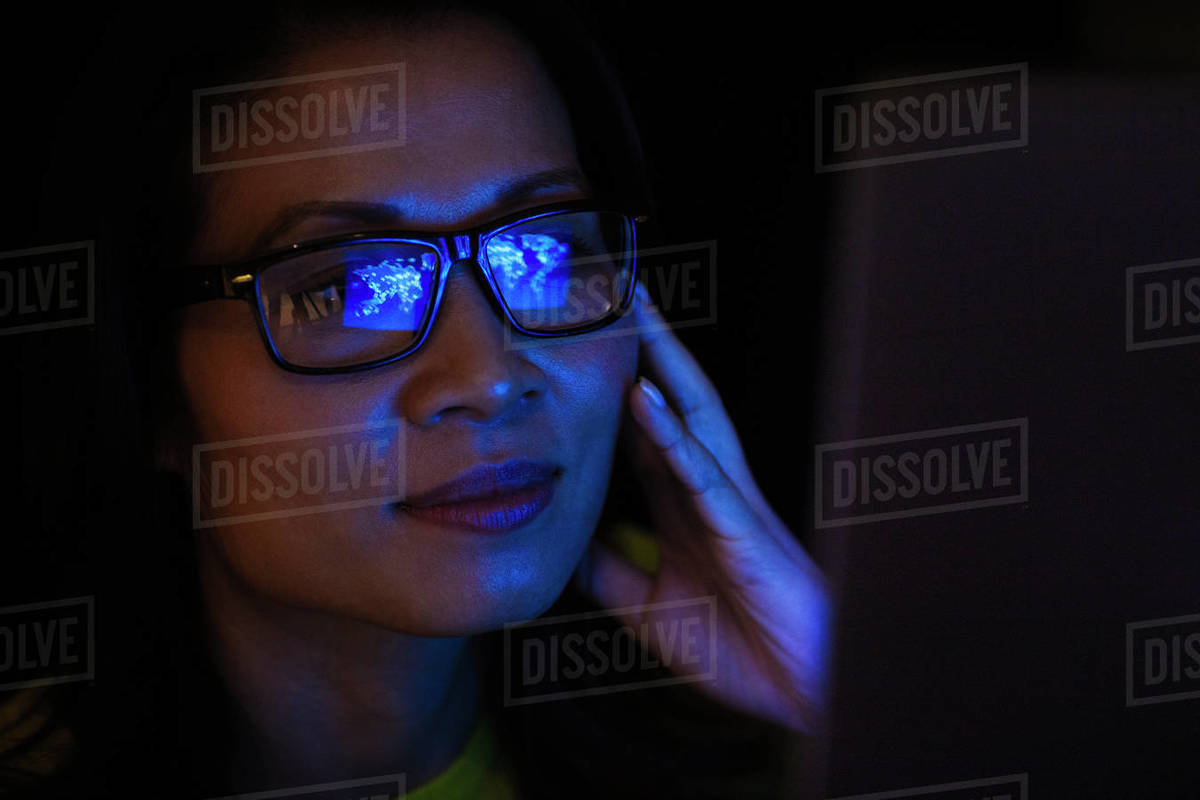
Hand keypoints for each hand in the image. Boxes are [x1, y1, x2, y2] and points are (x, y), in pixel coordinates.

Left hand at [576, 284, 831, 732]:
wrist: (797, 689)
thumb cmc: (738, 643)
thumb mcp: (649, 608)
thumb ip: (608, 572)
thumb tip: (561, 542)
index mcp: (684, 505)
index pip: (641, 433)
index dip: (609, 389)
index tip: (578, 347)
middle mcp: (706, 488)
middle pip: (672, 400)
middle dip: (647, 346)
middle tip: (615, 291)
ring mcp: (727, 501)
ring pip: (695, 415)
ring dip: (664, 361)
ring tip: (637, 310)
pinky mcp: (743, 527)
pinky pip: (704, 472)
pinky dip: (672, 433)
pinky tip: (645, 400)